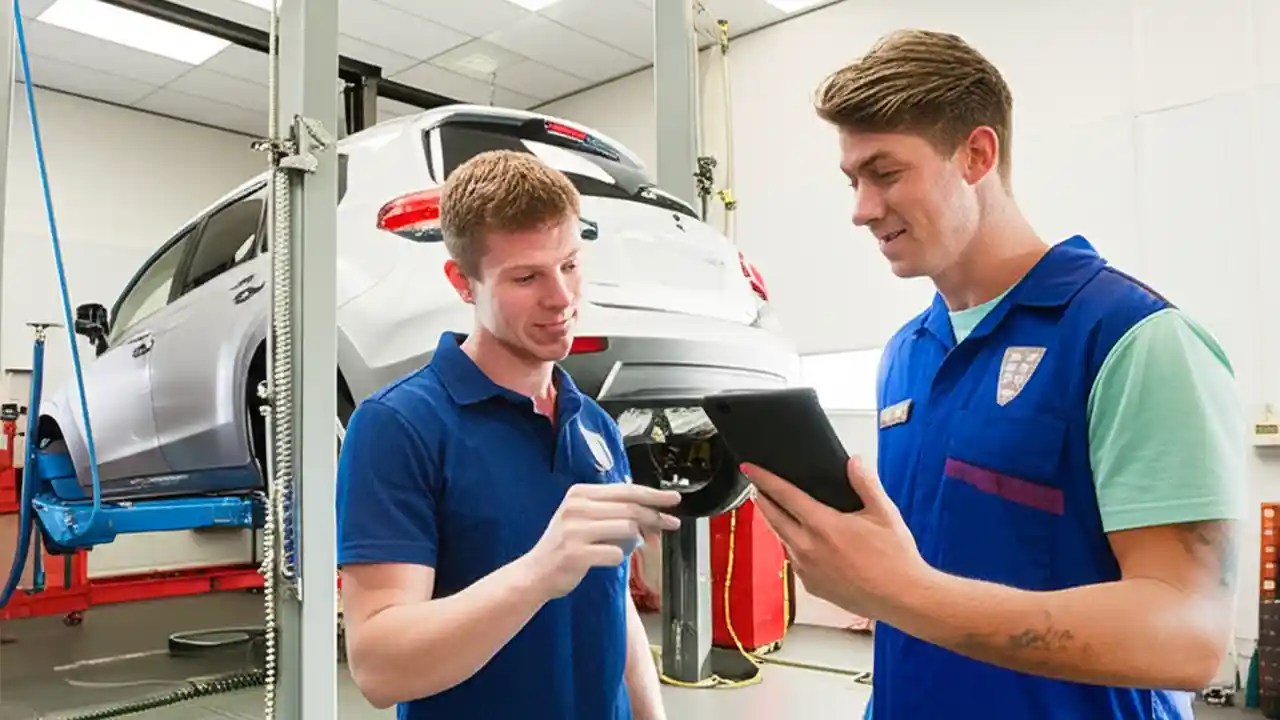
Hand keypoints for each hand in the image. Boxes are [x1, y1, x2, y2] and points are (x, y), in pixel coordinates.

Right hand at [526, 484, 681, 599]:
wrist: (536, 573)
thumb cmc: (564, 546)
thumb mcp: (583, 519)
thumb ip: (613, 512)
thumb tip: (651, 514)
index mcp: (580, 494)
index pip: (625, 489)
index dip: (653, 495)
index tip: (673, 499)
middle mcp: (576, 507)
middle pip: (630, 507)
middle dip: (655, 515)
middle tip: (671, 523)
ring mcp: (575, 530)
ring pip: (626, 528)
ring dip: (635, 539)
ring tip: (628, 546)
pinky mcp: (576, 553)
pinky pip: (614, 553)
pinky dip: (618, 558)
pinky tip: (607, 559)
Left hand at [740, 456, 927, 618]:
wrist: (902, 598)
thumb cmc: (895, 560)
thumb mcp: (884, 513)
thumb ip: (866, 483)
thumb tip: (854, 463)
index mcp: (823, 526)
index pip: (783, 495)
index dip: (763, 479)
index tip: (750, 469)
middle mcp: (808, 548)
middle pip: (773, 518)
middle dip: (762, 500)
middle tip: (758, 488)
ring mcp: (807, 570)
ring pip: (783, 540)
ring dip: (779, 524)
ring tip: (781, 513)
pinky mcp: (812, 586)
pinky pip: (795, 561)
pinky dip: (795, 548)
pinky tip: (806, 544)